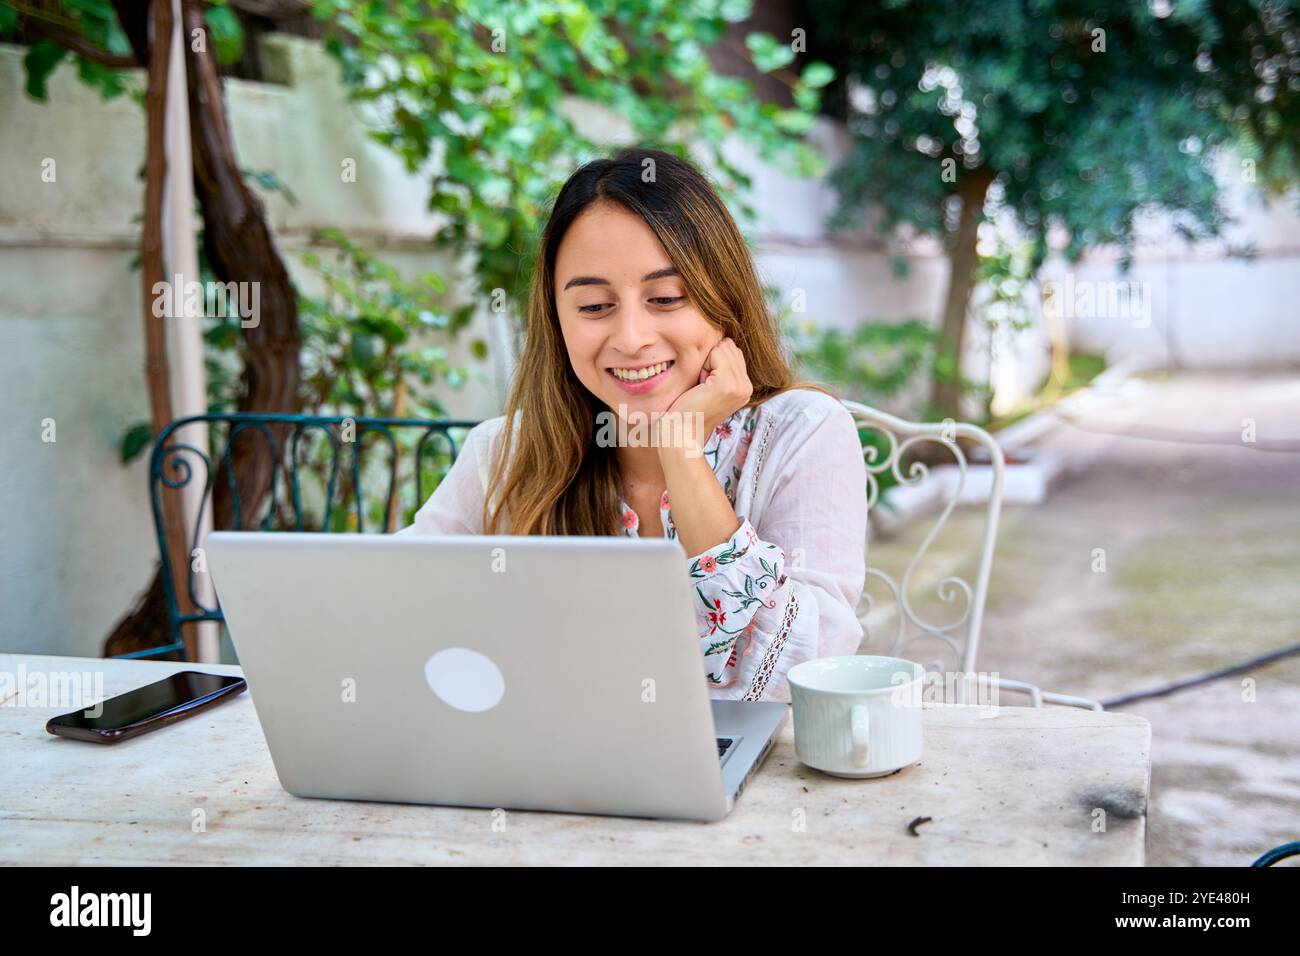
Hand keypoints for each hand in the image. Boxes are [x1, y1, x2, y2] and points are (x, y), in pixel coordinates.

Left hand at [662, 336, 752, 455]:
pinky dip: (703, 366)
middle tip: (702, 386)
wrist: (681, 433)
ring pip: (723, 347)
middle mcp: (747, 386)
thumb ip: (722, 367)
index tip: (705, 385)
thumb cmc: (688, 409)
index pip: (733, 351)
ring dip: (706, 362)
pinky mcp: (726, 384)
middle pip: (730, 346)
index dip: (714, 361)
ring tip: (701, 386)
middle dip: (711, 359)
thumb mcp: (711, 386)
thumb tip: (723, 340)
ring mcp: (739, 386)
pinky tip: (699, 386)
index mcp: (746, 387)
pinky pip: (716, 353)